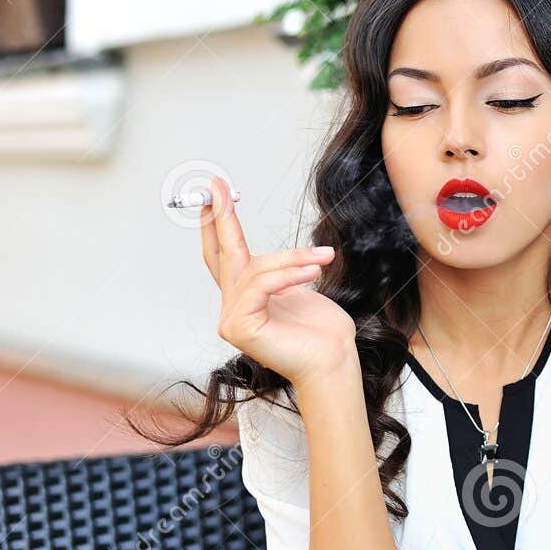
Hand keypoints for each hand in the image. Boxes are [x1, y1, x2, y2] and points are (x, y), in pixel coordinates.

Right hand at [199, 174, 355, 387]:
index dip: (218, 223)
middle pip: (224, 254)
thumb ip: (282, 272)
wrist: (334, 362)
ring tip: (323, 259)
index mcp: (245, 297)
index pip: (224, 255)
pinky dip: (289, 275)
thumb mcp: (300, 288)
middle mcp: (232, 306)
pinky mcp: (239, 327)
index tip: (217, 192)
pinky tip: (312, 273)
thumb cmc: (322, 333)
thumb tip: (283, 255)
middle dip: (223, 217)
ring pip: (256, 269)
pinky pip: (261, 286)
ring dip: (292, 259)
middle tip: (221, 187)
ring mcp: (232, 318)